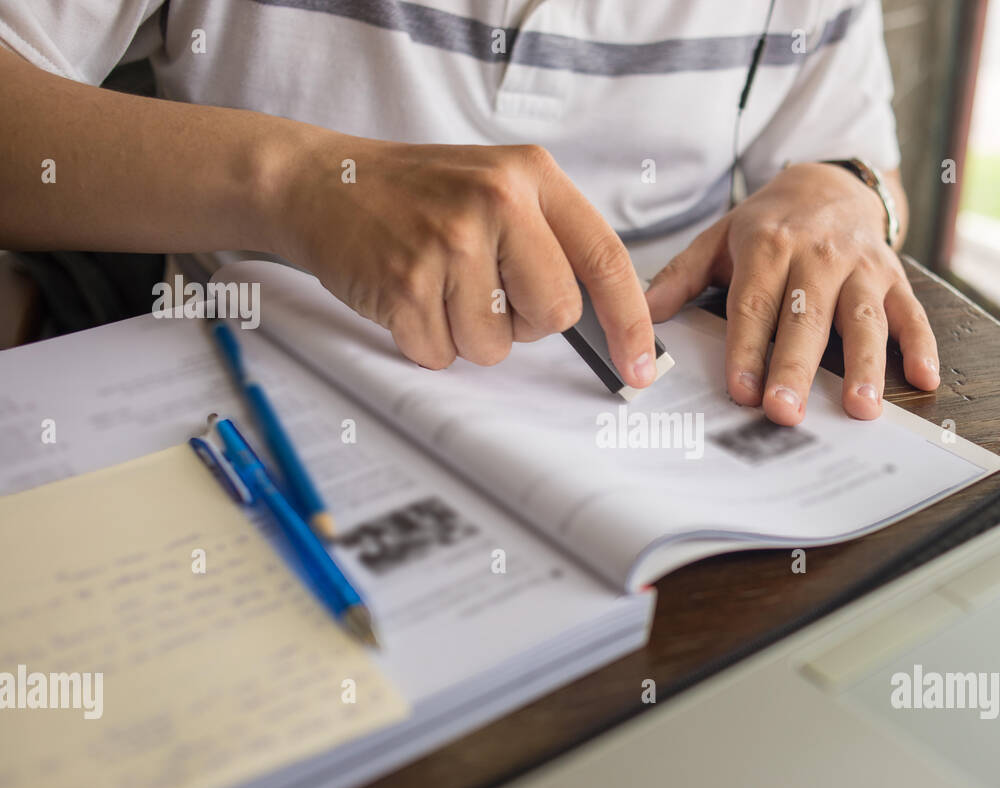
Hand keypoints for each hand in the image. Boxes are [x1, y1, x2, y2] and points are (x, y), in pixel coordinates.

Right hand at [275, 138, 657, 385]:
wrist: (324, 181)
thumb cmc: (418, 195)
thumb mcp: (496, 186)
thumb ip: (551, 238)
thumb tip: (608, 320)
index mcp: (531, 175)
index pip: (605, 259)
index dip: (630, 321)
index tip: (642, 366)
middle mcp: (496, 201)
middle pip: (554, 315)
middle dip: (523, 322)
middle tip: (483, 287)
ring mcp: (449, 241)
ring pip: (497, 345)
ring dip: (467, 334)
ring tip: (437, 284)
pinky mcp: (406, 282)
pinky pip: (442, 353)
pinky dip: (426, 340)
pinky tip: (408, 295)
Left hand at [643, 162, 939, 424]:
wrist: (830, 184)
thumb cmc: (769, 225)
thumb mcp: (720, 239)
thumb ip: (681, 276)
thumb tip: (641, 313)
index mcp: (769, 246)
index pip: (755, 305)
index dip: (747, 349)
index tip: (741, 391)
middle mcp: (818, 256)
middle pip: (807, 319)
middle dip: (796, 368)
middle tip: (785, 412)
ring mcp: (861, 267)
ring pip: (864, 320)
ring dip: (864, 366)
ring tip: (859, 408)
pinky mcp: (895, 278)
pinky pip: (912, 313)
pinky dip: (921, 346)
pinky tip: (923, 378)